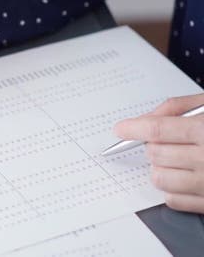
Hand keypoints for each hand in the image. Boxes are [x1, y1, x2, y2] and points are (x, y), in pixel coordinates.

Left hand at [115, 93, 203, 212]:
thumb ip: (179, 106)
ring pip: (160, 178)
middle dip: (154, 145)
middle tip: (167, 140)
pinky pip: (174, 200)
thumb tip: (147, 117)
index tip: (121, 129)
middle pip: (156, 154)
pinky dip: (172, 189)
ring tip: (176, 158)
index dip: (134, 128)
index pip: (159, 130)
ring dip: (160, 167)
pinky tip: (185, 176)